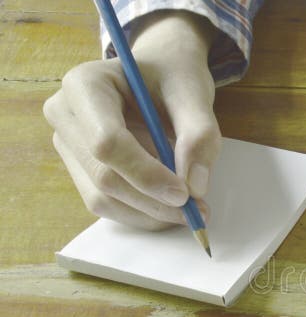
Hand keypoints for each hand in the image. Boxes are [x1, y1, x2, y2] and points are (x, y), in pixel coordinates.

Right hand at [43, 10, 220, 229]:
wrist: (161, 73)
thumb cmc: (174, 76)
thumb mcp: (195, 93)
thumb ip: (200, 135)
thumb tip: (195, 187)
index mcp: (84, 84)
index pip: (107, 142)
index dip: (147, 174)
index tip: (185, 193)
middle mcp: (65, 115)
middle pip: (104, 177)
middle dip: (153, 201)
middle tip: (197, 211)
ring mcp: (69, 145)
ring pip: (103, 199)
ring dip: (150, 214)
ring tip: (192, 211)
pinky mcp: (81, 169)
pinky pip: (107, 205)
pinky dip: (143, 214)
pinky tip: (171, 207)